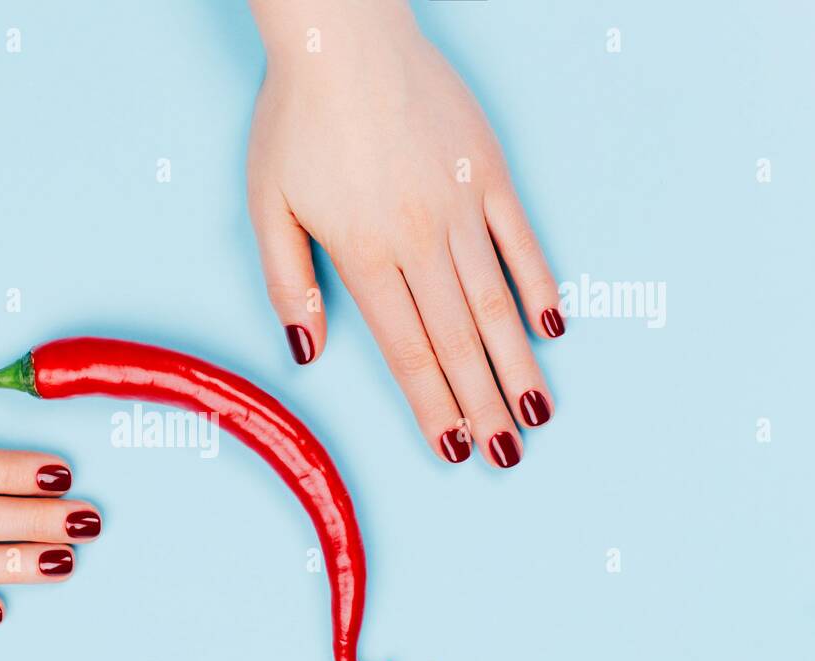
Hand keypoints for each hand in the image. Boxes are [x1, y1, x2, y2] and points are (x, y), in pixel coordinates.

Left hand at [247, 0, 563, 467]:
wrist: (344, 34)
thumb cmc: (296, 119)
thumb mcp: (268, 205)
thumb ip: (290, 283)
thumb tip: (307, 352)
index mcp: (363, 254)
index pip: (406, 351)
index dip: (431, 406)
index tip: (452, 449)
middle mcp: (419, 239)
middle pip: (457, 341)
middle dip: (481, 407)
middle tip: (506, 458)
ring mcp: (463, 205)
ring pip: (497, 303)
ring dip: (517, 365)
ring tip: (537, 416)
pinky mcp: (491, 171)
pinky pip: (522, 240)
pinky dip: (539, 285)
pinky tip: (552, 328)